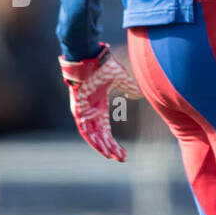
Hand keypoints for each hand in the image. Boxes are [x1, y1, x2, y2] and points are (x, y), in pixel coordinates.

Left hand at [59, 43, 140, 162]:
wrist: (89, 55)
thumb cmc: (103, 65)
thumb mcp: (121, 79)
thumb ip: (129, 87)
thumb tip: (137, 95)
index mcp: (99, 107)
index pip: (106, 130)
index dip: (114, 143)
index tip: (123, 154)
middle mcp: (90, 111)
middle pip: (99, 136)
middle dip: (109, 148)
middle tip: (120, 159)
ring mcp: (82, 110)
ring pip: (90, 134)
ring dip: (99, 145)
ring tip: (110, 155)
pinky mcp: (77, 107)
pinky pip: (83, 125)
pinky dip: (91, 133)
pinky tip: (100, 138)